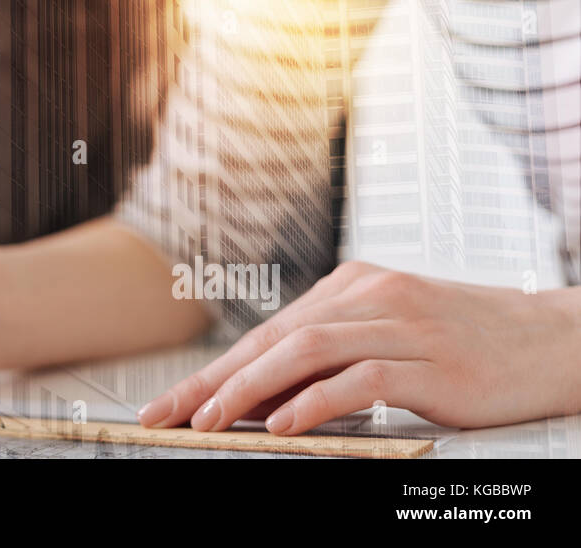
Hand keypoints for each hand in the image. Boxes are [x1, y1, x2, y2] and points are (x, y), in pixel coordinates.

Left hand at [137, 261, 580, 433]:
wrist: (553, 340)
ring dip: (249, 389)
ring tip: (210, 422)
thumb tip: (263, 396)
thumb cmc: (467, 345)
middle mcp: (368, 295)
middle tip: (167, 415)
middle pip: (273, 339)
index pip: (267, 333)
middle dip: (212, 380)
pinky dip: (316, 400)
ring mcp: (400, 323)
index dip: (213, 370)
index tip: (171, 403)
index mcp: (350, 287)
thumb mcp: (390, 337)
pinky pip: (361, 379)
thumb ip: (332, 356)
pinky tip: (284, 423)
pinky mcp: (431, 358)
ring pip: (305, 351)